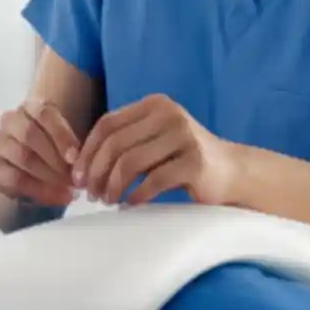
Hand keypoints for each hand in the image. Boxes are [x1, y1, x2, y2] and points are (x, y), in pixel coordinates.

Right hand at [0, 98, 81, 206]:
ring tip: (68, 189)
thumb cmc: (51, 151)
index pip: (44, 114)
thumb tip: (82, 162)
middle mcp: (10, 120)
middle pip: (30, 134)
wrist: (26, 174)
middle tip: (73, 178)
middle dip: (56, 158)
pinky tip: (56, 197)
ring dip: (49, 175)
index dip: (61, 135)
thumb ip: (71, 148)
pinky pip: (14, 178)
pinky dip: (39, 190)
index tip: (75, 157)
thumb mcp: (63, 143)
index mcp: (30, 108)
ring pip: (23, 156)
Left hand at [72, 93, 239, 206]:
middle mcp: (169, 114)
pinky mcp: (195, 162)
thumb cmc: (183, 158)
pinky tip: (130, 204)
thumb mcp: (154, 138)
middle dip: (97, 172)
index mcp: (155, 104)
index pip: (107, 124)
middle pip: (116, 144)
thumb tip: (78, 163)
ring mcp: (184, 137)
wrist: (232, 171)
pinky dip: (136, 196)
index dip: (88, 151)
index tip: (78, 175)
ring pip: (131, 162)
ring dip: (113, 186)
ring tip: (109, 200)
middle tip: (92, 194)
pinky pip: (154, 181)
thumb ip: (124, 140)